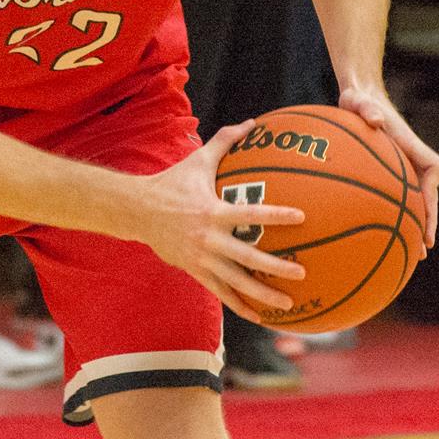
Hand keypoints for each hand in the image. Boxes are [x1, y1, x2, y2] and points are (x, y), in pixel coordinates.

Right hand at [141, 124, 304, 320]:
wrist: (137, 211)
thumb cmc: (171, 183)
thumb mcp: (197, 161)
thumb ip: (224, 142)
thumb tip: (251, 123)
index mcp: (212, 212)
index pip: (250, 214)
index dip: (276, 216)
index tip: (302, 218)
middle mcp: (208, 239)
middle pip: (247, 256)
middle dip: (275, 267)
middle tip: (301, 272)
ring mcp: (201, 258)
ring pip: (236, 281)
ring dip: (263, 294)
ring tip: (289, 304)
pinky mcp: (195, 271)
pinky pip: (221, 292)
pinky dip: (240, 305)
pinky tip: (261, 316)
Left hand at [337, 83, 438, 246]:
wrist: (358, 97)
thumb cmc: (360, 100)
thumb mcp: (360, 102)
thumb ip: (368, 109)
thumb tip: (374, 120)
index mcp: (411, 145)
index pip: (434, 170)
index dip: (431, 192)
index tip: (426, 212)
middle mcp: (412, 159)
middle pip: (428, 195)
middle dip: (427, 222)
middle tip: (424, 249)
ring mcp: (403, 168)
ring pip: (414, 202)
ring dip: (415, 226)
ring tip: (412, 254)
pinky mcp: (390, 173)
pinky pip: (397, 199)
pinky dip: (395, 218)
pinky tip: (383, 237)